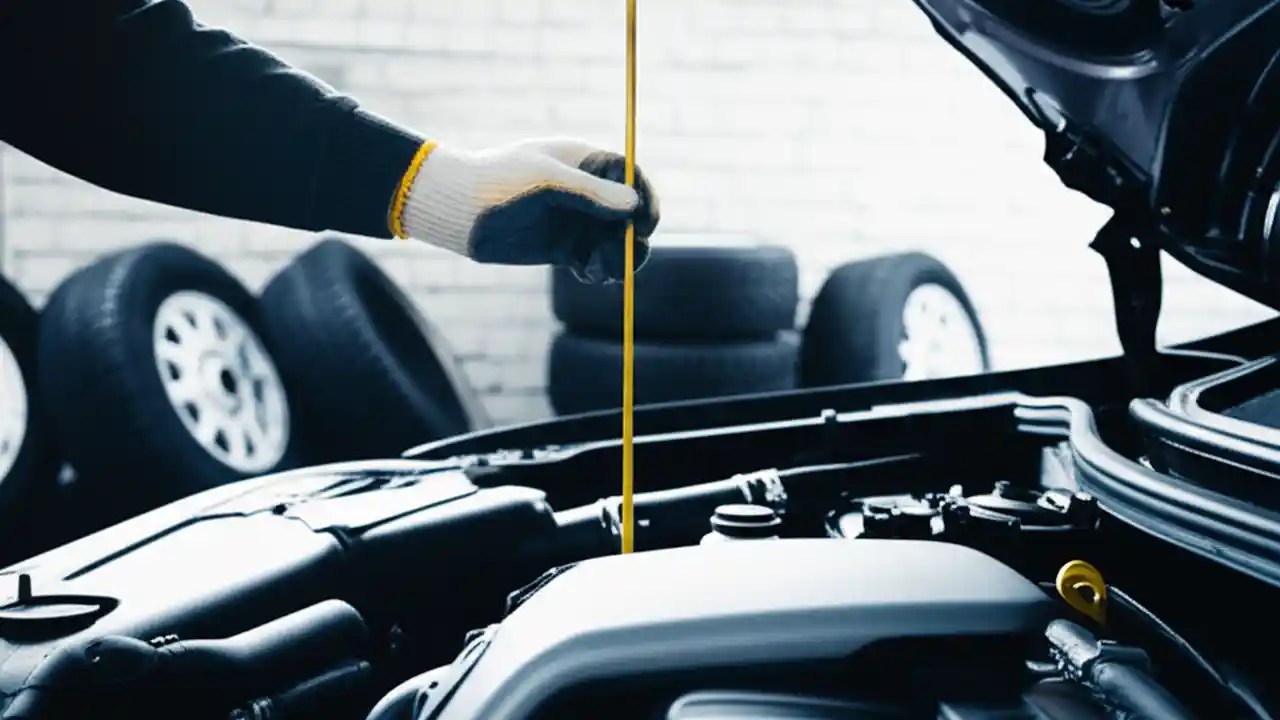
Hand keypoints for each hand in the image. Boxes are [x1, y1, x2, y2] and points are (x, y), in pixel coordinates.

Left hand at [394, 137, 659, 283]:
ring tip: (602, 270)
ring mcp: (577, 220)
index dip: (644, 199)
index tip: (644, 224)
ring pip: (617, 241)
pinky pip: (597, 261)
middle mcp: (587, 191)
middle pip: (630, 213)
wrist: (459, 210)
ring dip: (619, 258)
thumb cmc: (500, 183)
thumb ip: (591, 193)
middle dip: (633, 235)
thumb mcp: (547, 183)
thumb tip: (634, 204)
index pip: (631, 177)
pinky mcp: (565, 248)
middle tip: (625, 256)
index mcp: (586, 162)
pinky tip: (586, 274)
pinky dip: (599, 270)